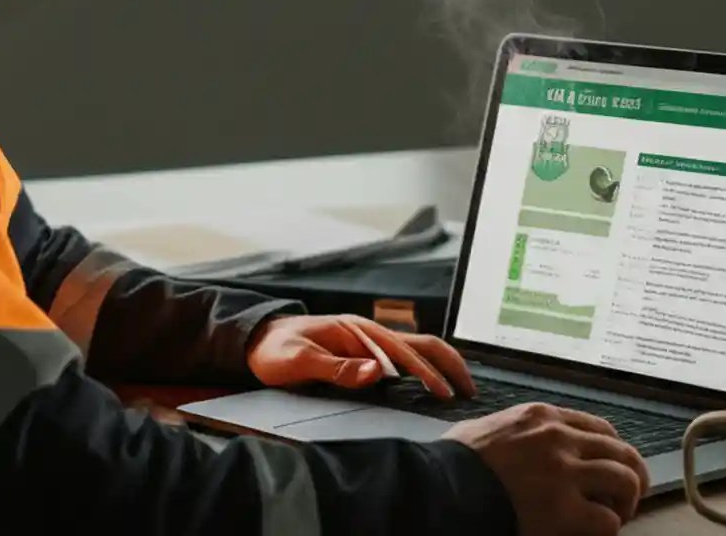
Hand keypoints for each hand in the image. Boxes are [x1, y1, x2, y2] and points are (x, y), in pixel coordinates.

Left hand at [246, 314, 476, 398]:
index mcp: (358, 331)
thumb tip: (378, 372)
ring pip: (417, 349)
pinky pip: (403, 358)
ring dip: (442, 365)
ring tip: (461, 388)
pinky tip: (434, 384)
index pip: (405, 351)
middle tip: (470, 391)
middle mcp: (368, 333)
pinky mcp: (364, 353)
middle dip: (449, 364)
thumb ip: (337, 368)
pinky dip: (426, 368)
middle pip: (422, 343)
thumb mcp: (298, 362)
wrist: (256, 340)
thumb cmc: (274, 350)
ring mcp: (368, 342)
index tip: (446, 395)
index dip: (428, 373)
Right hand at [444, 403, 649, 535]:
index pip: (599, 428)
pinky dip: (608, 528)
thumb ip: (512, 431)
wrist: (439, 489)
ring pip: (624, 480)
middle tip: (629, 496)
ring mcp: (564, 473)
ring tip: (619, 515)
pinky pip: (608, 520)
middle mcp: (559, 438)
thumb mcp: (485, 429)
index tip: (611, 466)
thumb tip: (517, 443)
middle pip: (621, 451)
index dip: (612, 451)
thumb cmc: (451, 464)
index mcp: (541, 417)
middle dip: (632, 474)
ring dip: (627, 501)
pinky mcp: (564, 510)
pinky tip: (595, 531)